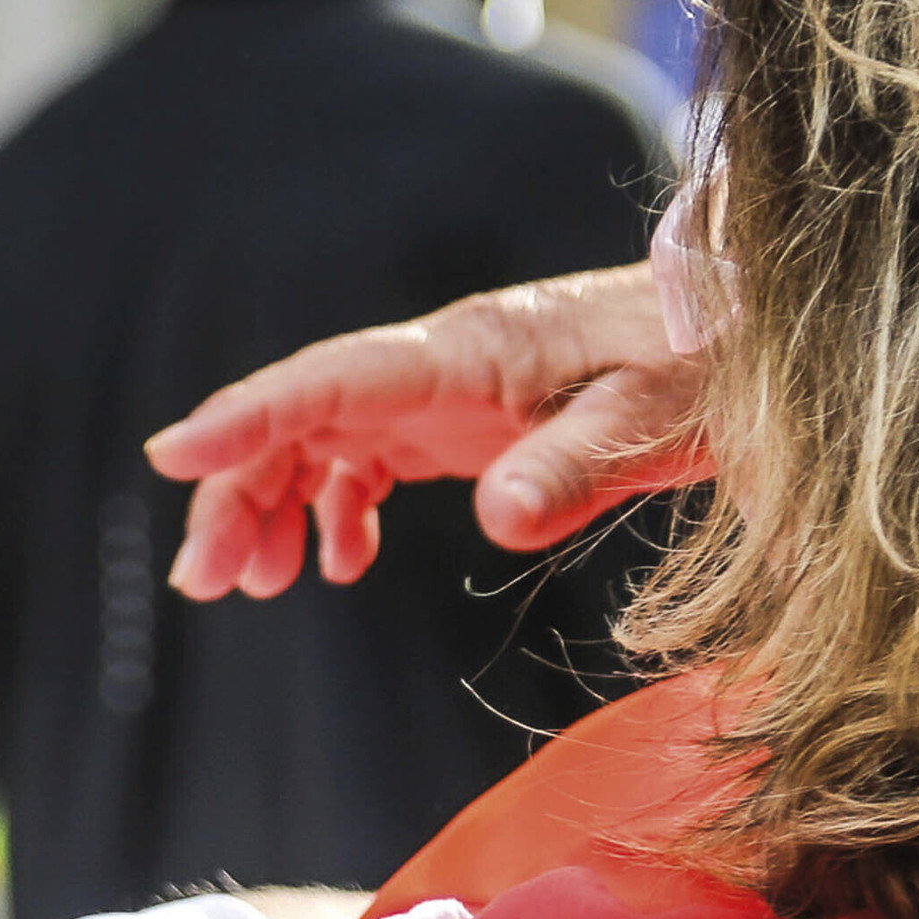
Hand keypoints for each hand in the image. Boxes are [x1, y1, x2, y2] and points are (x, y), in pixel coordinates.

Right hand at [146, 263, 707, 600]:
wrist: (745, 333)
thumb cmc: (705, 365)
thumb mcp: (651, 423)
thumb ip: (573, 469)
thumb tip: (497, 516)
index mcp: (469, 351)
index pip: (331, 378)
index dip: (247, 418)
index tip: (173, 456)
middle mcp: (441, 362)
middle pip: (305, 418)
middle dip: (238, 491)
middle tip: (204, 581)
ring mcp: (449, 391)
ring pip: (327, 442)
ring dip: (275, 507)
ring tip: (247, 585)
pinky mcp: (468, 420)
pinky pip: (374, 460)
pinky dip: (339, 510)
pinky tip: (337, 564)